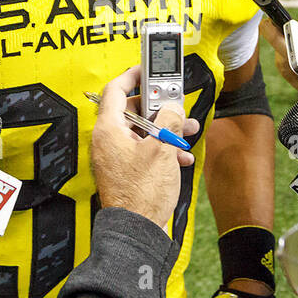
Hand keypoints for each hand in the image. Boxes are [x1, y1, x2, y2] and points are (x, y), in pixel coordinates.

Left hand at [90, 65, 199, 230]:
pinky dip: (162, 148)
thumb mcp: (162, 149)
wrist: (138, 231)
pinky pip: (144, 149)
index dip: (132, 75)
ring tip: (188, 131)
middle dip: (160, 108)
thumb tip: (173, 109)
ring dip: (166, 129)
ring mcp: (116, 157)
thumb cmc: (143, 193)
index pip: (115, 91)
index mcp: (109, 130)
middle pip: (133, 111)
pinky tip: (181, 156)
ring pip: (143, 131)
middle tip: (177, 106)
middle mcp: (109, 141)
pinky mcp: (126, 171)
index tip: (146, 67)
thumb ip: (169, 121)